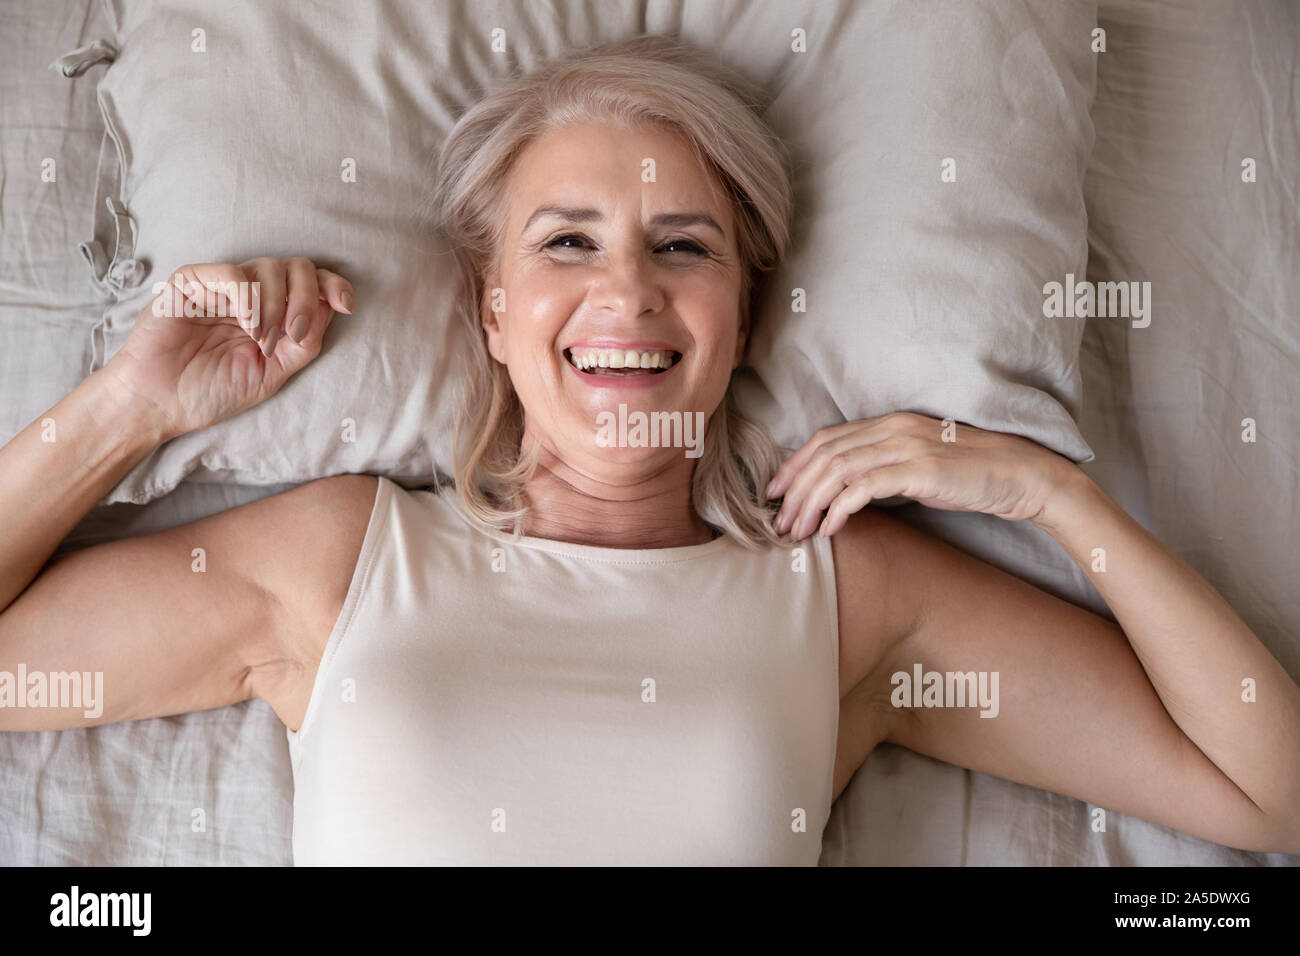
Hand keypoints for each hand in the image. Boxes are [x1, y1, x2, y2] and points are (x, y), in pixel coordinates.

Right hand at [101, 258, 353, 438]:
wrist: (160, 404)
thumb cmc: (212, 391)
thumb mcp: (272, 373)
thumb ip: (303, 344)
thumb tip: (331, 311)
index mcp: (272, 313)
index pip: (312, 282)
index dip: (333, 286)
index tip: (346, 305)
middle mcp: (250, 295)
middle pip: (297, 268)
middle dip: (305, 298)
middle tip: (293, 334)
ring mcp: (220, 286)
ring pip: (269, 267)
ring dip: (277, 305)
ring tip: (262, 340)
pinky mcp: (191, 282)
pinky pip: (231, 271)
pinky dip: (248, 297)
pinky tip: (247, 326)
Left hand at [764, 412, 1078, 538]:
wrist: (1022, 477)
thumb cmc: (971, 477)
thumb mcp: (919, 468)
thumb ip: (883, 470)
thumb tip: (845, 495)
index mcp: (889, 423)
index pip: (826, 439)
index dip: (794, 465)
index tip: (774, 493)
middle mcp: (893, 428)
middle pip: (824, 454)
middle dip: (794, 489)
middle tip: (778, 522)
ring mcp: (906, 446)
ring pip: (837, 470)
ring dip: (810, 503)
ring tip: (797, 532)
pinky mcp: (920, 469)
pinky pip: (863, 488)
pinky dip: (839, 509)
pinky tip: (830, 529)